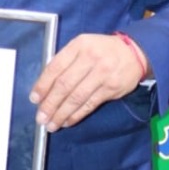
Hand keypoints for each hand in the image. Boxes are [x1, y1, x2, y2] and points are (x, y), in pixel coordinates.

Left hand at [30, 33, 146, 129]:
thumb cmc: (101, 51)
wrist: (134, 53)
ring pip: (77, 97)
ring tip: (52, 124)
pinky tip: (67, 121)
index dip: (43, 85)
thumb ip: (65, 62)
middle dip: (50, 104)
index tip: (34, 99)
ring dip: (62, 114)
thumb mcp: (82, 47)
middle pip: (65, 85)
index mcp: (79, 45)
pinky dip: (76, 115)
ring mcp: (102, 74)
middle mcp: (90, 58)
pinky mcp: (111, 88)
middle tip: (41, 118)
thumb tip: (44, 88)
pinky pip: (90, 104)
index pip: (55, 67)